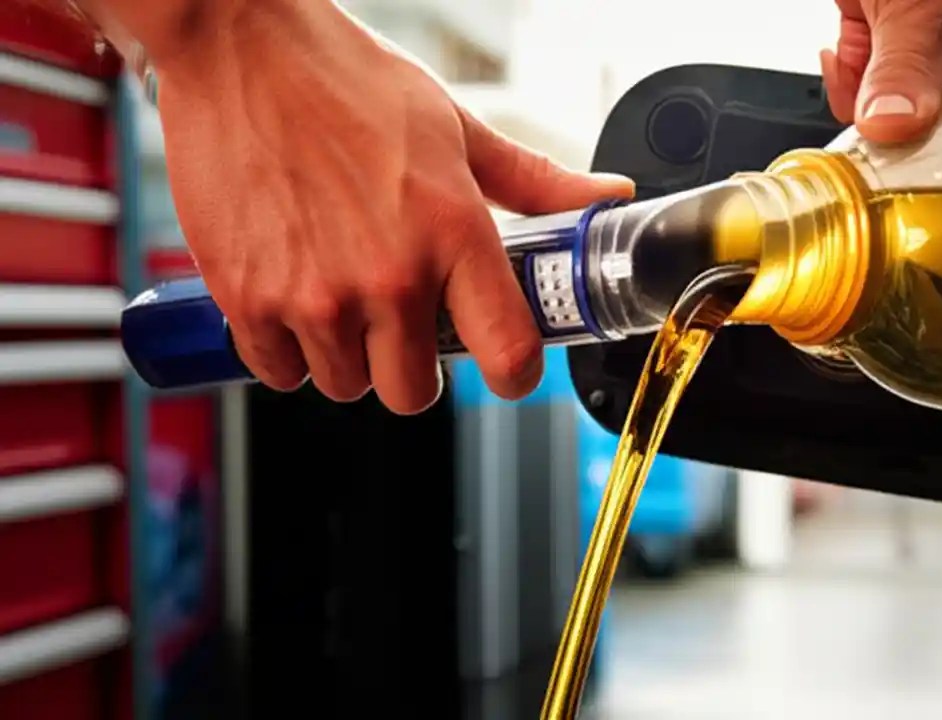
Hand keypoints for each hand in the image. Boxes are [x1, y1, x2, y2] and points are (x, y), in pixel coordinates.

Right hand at [148, 0, 632, 413]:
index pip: (508, 355)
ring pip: (346, 386)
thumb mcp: (456, 127)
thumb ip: (534, 181)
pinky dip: (287, 351)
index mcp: (453, 235)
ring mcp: (316, 296)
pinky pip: (279, 373)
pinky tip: (293, 301)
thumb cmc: (346, 79)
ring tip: (342, 297)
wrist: (239, 47)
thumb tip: (604, 196)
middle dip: (414, 368)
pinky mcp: (248, 299)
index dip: (513, 374)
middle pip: (414, 393)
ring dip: (348, 356)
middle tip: (402, 323)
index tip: (504, 367)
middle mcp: (389, 277)